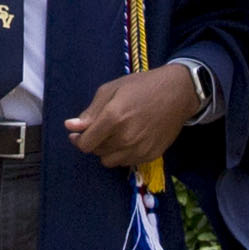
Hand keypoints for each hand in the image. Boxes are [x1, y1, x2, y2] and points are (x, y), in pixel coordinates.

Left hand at [69, 57, 208, 172]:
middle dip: (93, 141)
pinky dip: (122, 153)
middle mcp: (125, 138)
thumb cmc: (141, 86)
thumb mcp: (111, 90)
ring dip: (107, 150)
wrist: (177, 93)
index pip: (85, 144)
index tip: (77, 132)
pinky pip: (126, 162)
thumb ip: (90, 112)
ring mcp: (139, 149)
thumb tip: (71, 127)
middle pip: (96, 152)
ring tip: (115, 134)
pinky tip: (129, 138)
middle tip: (100, 128)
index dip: (78, 139)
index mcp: (113, 118)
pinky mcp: (150, 155)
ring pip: (110, 161)